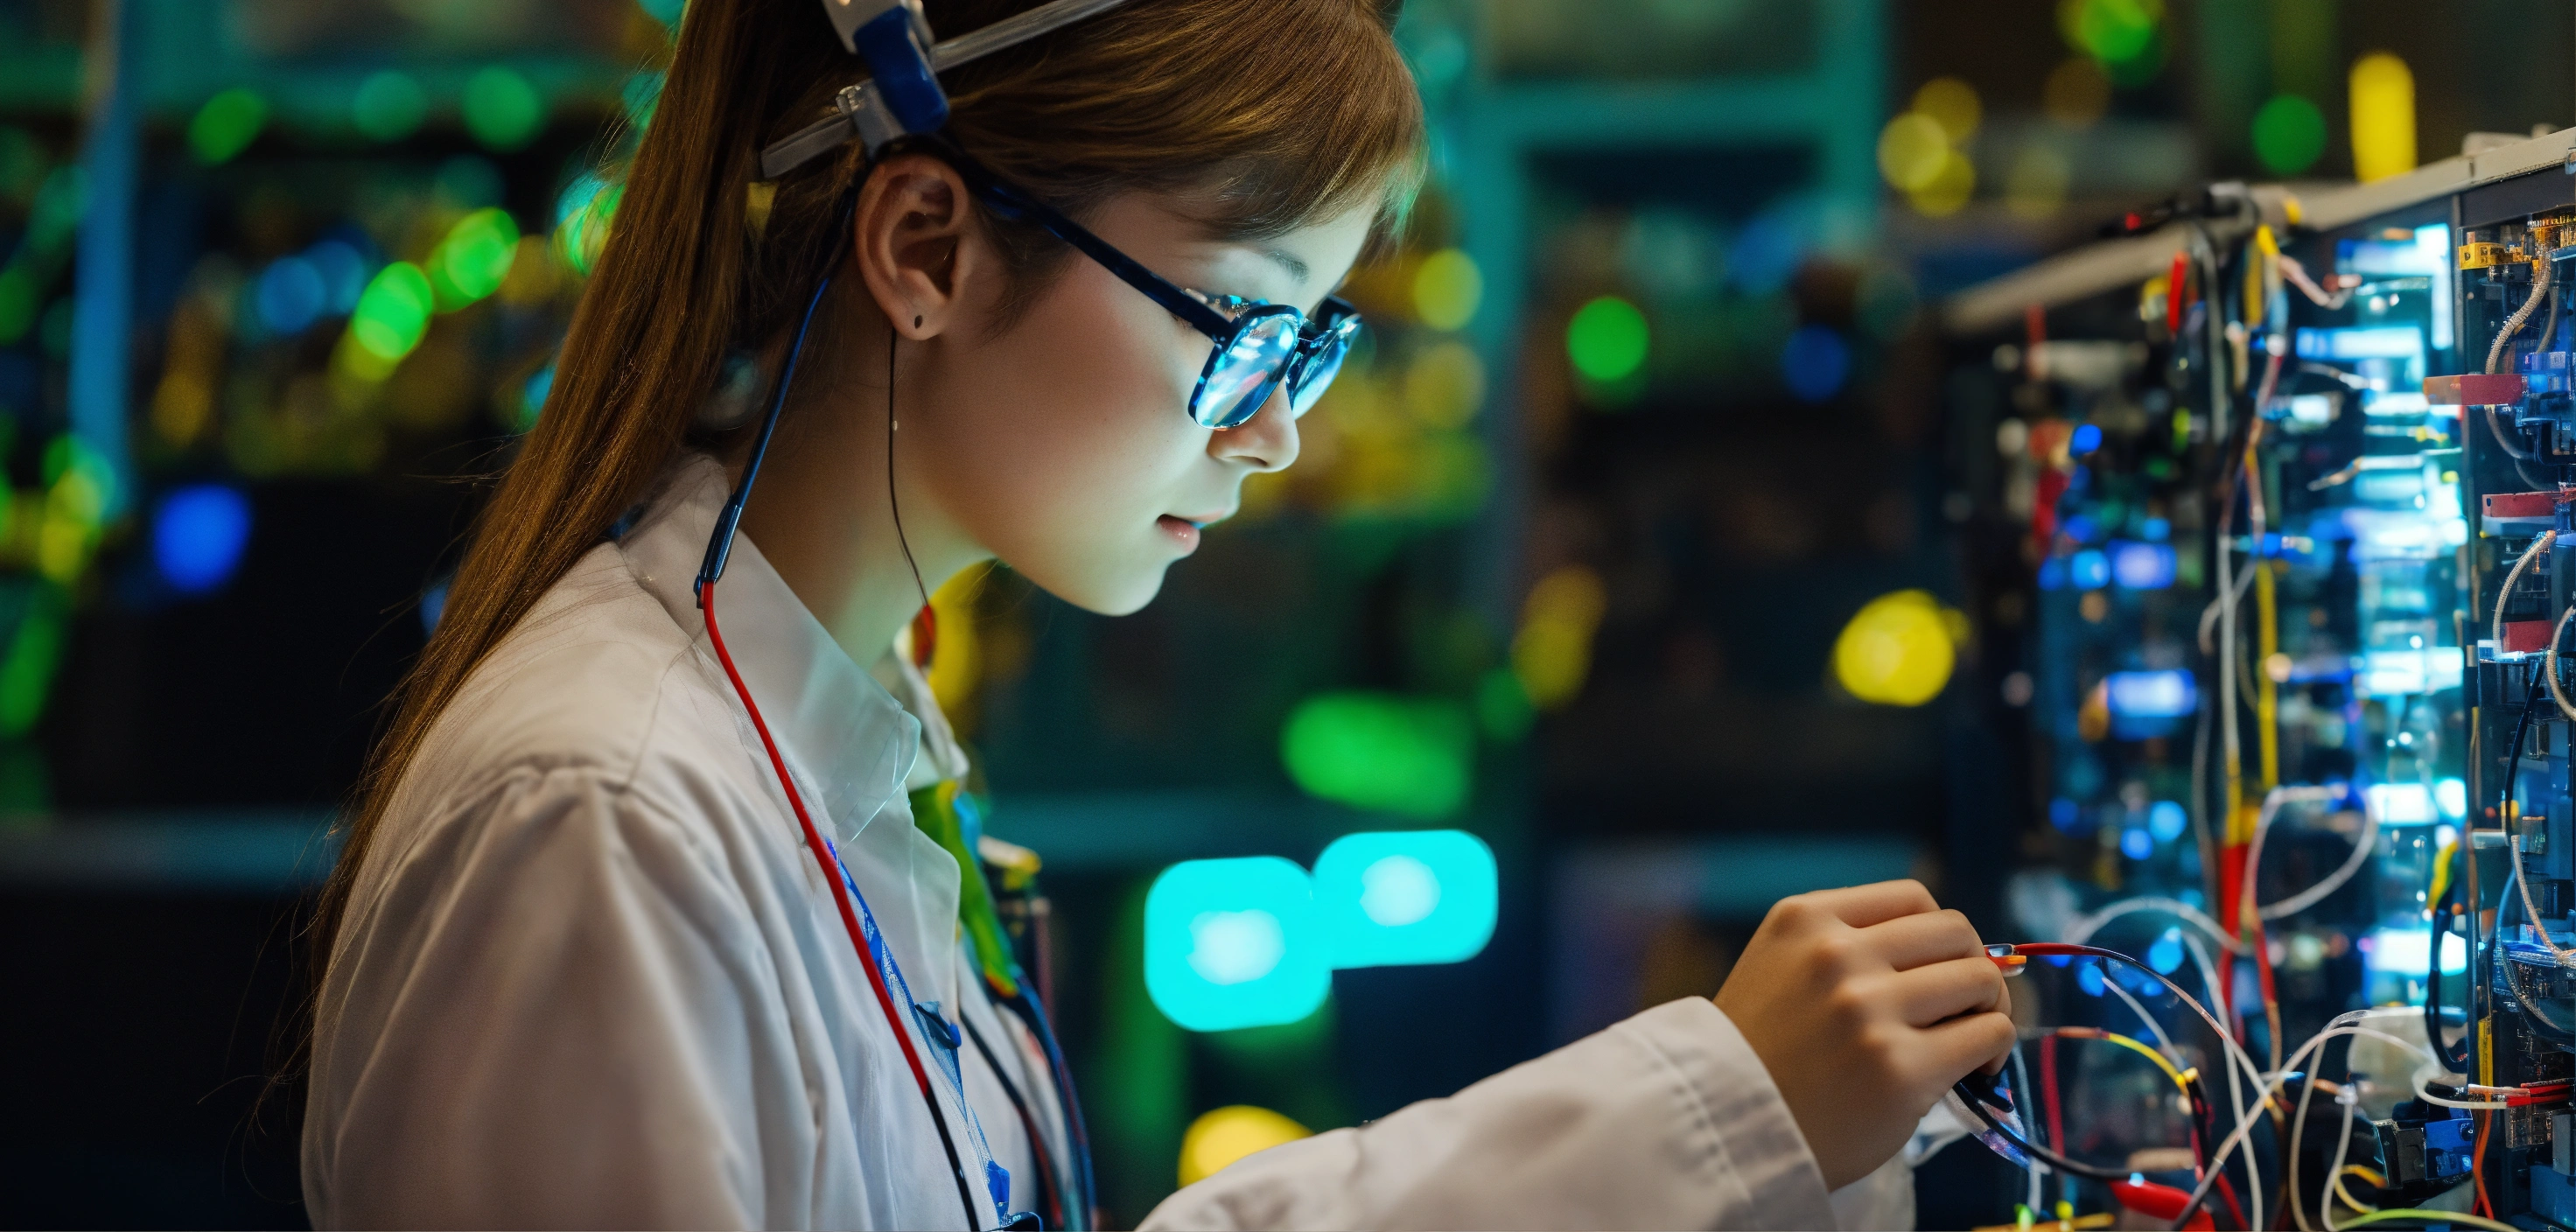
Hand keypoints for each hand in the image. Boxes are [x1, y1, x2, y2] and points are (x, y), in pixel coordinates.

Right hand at [1712, 879, 2014, 1189]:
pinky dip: (1994, 1051)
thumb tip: (1965, 956)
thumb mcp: (1781, 968)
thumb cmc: (1763, 1055)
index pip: (1913, 898)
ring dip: (1989, 1008)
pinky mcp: (1899, 1070)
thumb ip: (1849, 947)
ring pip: (1980, 979)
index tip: (1939, 968)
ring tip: (1971, 1042)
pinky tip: (1975, 1072)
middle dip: (1972, 966)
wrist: (1726, 1131)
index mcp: (1803, 920)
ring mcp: (1867, 1011)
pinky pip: (1988, 1035)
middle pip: (1954, 932)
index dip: (1939, 935)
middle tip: (1965, 1008)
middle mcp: (1834, 954)